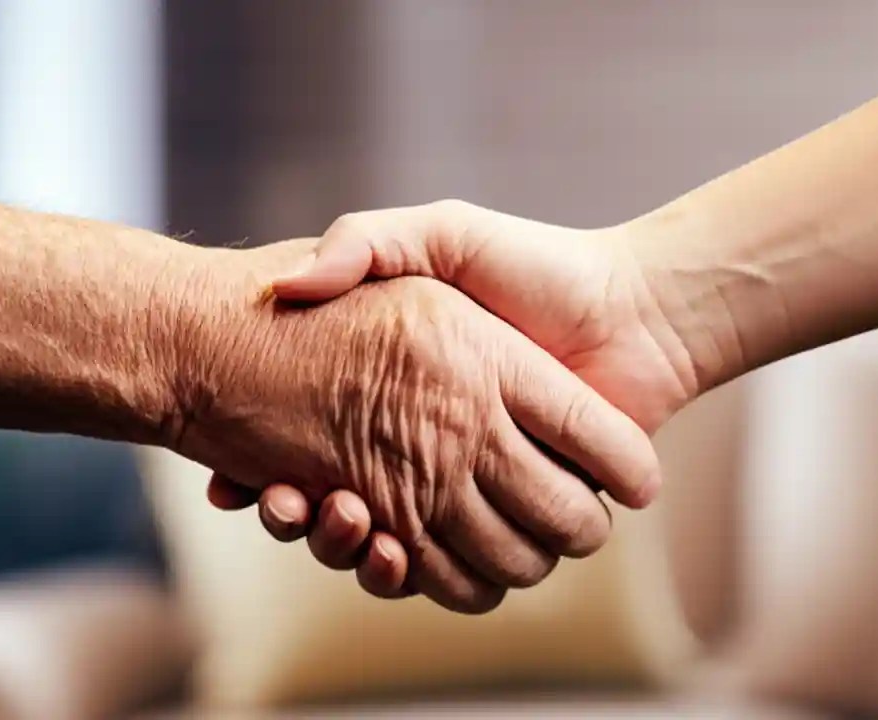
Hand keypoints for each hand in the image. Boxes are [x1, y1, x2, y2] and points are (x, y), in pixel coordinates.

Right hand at [174, 238, 659, 612]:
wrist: (635, 315)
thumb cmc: (537, 266)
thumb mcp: (441, 233)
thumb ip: (367, 242)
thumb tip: (286, 283)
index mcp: (405, 393)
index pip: (306, 444)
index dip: (266, 469)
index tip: (242, 475)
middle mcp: (427, 449)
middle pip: (334, 509)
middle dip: (302, 519)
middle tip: (280, 504)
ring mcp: (464, 491)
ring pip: (378, 547)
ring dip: (342, 547)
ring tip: (334, 516)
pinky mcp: (508, 524)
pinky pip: (443, 571)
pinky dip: (402, 573)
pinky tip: (380, 548)